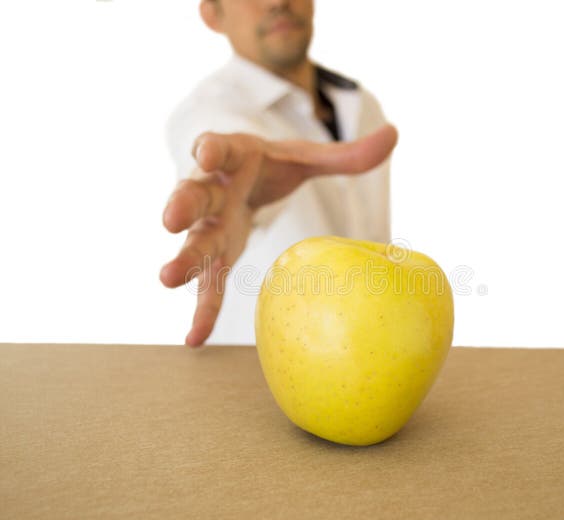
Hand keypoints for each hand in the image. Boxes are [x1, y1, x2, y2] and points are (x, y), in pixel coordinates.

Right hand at [160, 125, 397, 346]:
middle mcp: (214, 190)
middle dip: (182, 206)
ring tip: (167, 278)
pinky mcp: (217, 256)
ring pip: (195, 241)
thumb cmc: (269, 166)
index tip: (206, 153)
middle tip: (170, 219)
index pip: (219, 149)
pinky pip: (209, 285)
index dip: (211, 150)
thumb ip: (344, 154)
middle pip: (195, 196)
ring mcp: (211, 226)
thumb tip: (395, 135)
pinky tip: (195, 341)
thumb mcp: (303, 157)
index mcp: (233, 158)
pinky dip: (203, 310)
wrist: (239, 179)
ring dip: (183, 260)